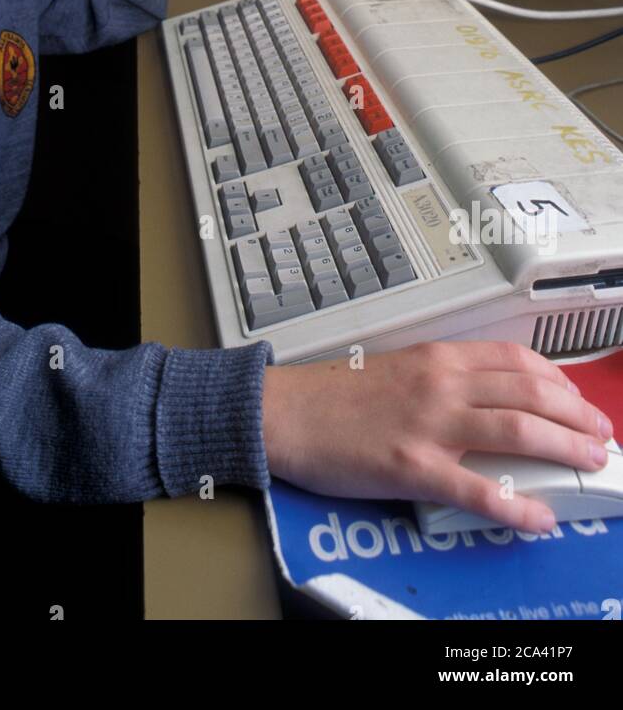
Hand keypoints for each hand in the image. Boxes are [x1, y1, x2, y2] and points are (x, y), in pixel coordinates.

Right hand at [262, 340, 613, 532]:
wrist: (286, 412)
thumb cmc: (334, 396)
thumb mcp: (398, 371)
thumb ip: (441, 380)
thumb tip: (484, 400)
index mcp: (438, 358)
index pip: (516, 361)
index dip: (558, 381)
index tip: (578, 400)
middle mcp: (441, 384)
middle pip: (530, 393)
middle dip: (576, 415)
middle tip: (599, 435)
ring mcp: (430, 425)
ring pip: (517, 430)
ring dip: (563, 447)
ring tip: (589, 462)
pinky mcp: (413, 466)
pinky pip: (478, 488)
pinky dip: (516, 506)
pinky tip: (538, 518)